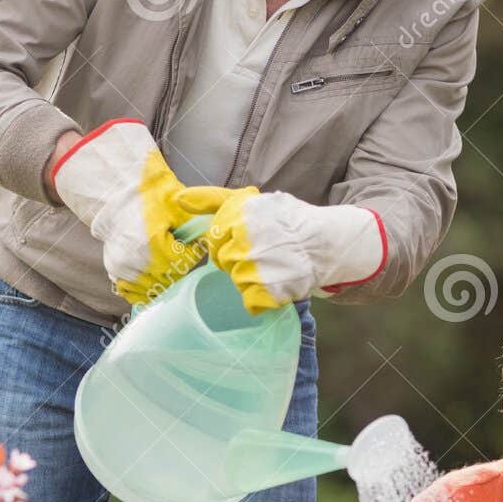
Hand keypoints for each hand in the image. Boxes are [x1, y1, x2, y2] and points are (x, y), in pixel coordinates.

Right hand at [49, 119, 196, 307]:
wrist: (115, 189)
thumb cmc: (147, 193)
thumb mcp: (178, 205)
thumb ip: (197, 228)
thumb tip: (210, 242)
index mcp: (153, 244)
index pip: (184, 263)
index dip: (192, 253)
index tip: (190, 243)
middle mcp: (136, 260)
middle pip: (170, 278)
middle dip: (179, 265)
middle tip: (177, 249)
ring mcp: (122, 267)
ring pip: (153, 287)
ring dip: (163, 277)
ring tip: (164, 258)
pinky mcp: (114, 268)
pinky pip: (133, 291)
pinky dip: (145, 286)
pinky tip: (151, 273)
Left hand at [175, 186, 385, 314]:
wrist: (323, 243)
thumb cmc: (285, 221)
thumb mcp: (248, 200)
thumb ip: (211, 199)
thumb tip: (178, 200)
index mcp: (235, 216)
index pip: (215, 239)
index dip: (229, 241)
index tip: (247, 239)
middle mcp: (240, 240)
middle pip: (222, 261)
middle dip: (239, 258)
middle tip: (264, 252)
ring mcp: (250, 267)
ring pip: (236, 280)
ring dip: (251, 278)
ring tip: (274, 266)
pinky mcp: (261, 292)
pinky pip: (249, 302)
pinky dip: (262, 298)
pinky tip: (278, 283)